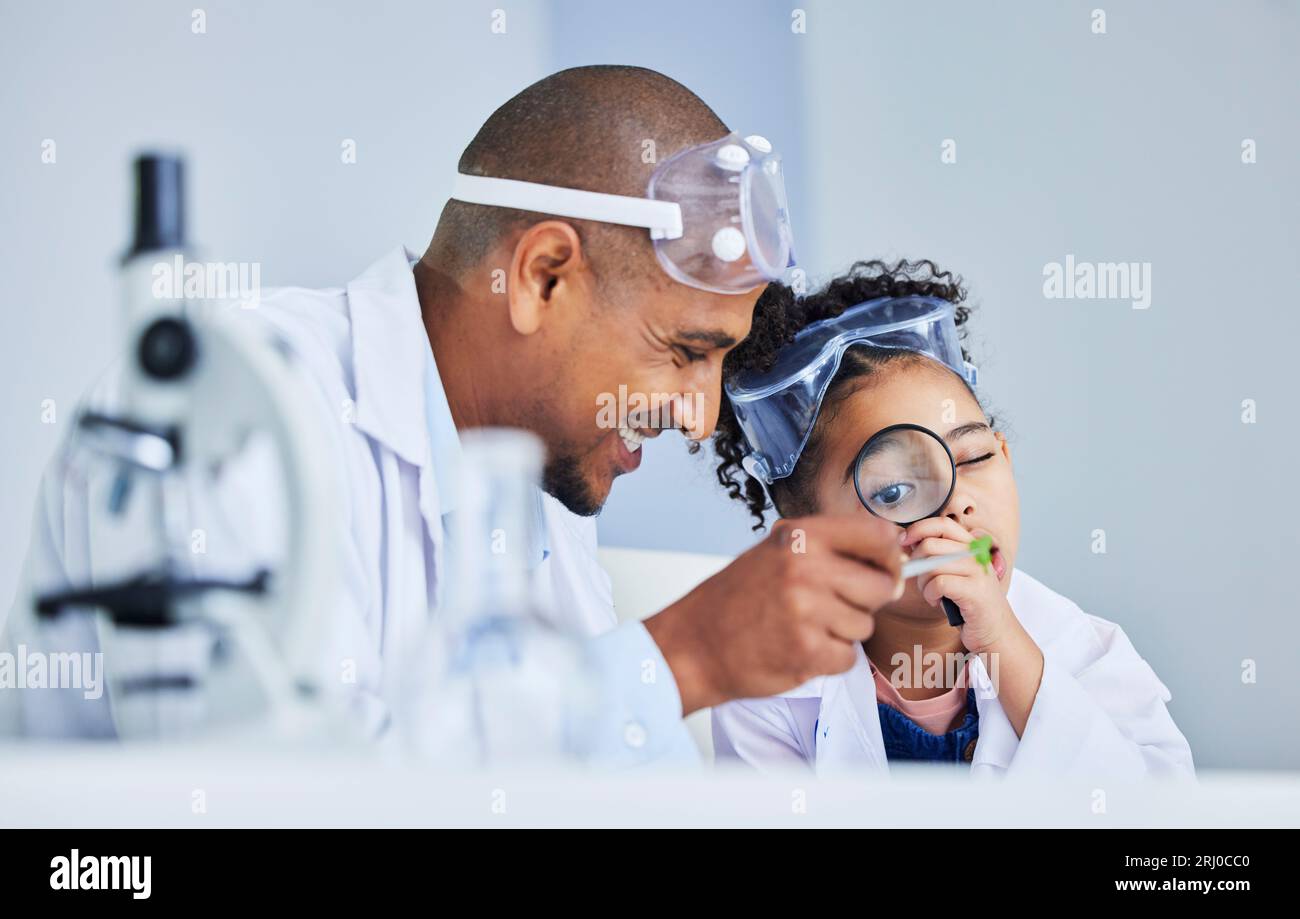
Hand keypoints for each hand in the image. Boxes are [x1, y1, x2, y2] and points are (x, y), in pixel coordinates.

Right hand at [644, 513, 902, 714]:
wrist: (694, 644)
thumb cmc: (737, 598)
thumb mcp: (777, 551)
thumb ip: (828, 547)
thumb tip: (893, 551)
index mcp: (801, 536)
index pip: (879, 535)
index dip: (891, 557)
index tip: (885, 570)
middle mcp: (805, 567)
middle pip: (882, 586)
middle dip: (866, 602)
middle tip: (832, 606)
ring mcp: (806, 610)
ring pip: (865, 625)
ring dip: (842, 632)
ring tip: (803, 627)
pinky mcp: (807, 651)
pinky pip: (848, 657)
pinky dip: (828, 659)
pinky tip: (798, 648)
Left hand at [901, 517, 1012, 653]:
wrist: (995, 630)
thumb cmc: (967, 602)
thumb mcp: (952, 572)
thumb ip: (936, 554)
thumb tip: (907, 539)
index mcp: (970, 545)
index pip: (942, 524)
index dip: (918, 528)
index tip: (903, 541)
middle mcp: (976, 554)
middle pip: (930, 545)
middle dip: (916, 564)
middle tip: (922, 580)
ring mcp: (978, 571)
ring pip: (931, 565)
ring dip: (923, 583)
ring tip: (931, 593)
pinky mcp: (976, 590)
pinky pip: (938, 584)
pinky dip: (930, 595)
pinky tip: (936, 601)